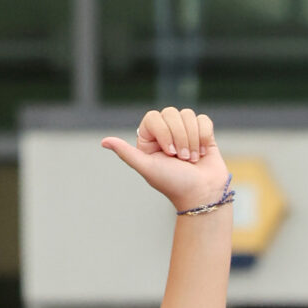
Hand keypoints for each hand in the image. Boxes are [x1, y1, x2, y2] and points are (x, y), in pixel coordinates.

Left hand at [102, 107, 228, 214]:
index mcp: (150, 139)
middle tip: (183, 159)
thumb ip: (126, 154)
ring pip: (187, 115)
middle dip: (180, 137)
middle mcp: (166, 132)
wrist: (204, 195)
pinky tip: (203, 152)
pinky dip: (204, 136)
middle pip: (172, 113)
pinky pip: (203, 120)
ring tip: (193, 159)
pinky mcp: (203, 134)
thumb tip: (104, 142)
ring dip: (193, 139)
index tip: (170, 154)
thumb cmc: (175, 184)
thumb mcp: (148, 169)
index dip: (164, 132)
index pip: (154, 117)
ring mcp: (185, 132)